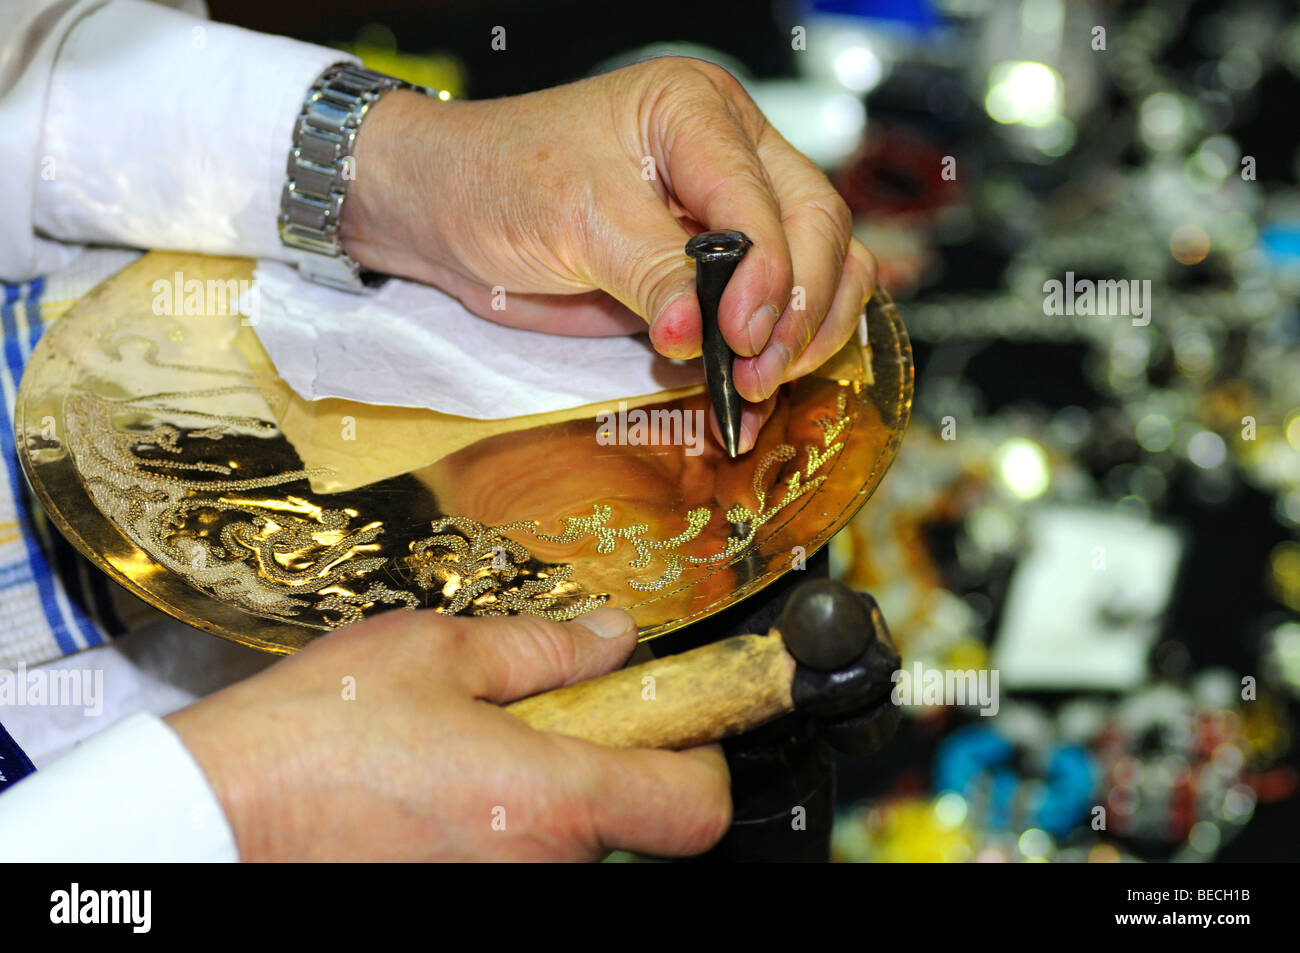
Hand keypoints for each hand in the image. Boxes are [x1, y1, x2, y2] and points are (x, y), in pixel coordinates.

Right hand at [166, 608, 730, 860]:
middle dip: (612, 758)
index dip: (704, 757)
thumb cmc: (318, 733)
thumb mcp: (438, 652)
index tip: (679, 716)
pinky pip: (522, 857)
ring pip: (574, 839)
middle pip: (634, 819)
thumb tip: (614, 638)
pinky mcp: (464, 900)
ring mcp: (502, 897)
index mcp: (552, 801)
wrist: (220, 813)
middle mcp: (541, 869)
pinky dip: (509, 819)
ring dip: (553, 788)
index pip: (698, 809)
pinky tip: (449, 782)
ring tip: (477, 740)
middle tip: (550, 708)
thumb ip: (546, 648)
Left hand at [340, 57, 875, 453]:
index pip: (764, 194)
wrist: (449, 215)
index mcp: (697, 112)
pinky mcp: (714, 272)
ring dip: (802, 334)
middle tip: (758, 371)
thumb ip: (649, 271)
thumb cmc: (499, 181)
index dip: (767, 270)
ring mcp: (729, 215)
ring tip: (757, 386)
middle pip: (815, 227)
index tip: (741, 334)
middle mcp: (730, 154)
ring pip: (819, 266)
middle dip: (795, 307)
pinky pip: (774, 310)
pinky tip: (751, 393)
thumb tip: (701, 332)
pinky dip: (776, 352)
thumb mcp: (574, 217)